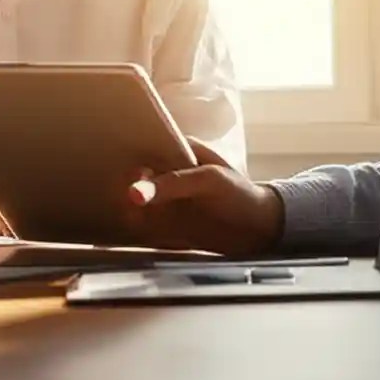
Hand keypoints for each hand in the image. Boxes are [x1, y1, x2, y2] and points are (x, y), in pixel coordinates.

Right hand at [127, 140, 283, 255]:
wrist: (260, 230)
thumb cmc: (239, 194)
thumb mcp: (209, 181)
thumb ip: (172, 184)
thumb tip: (133, 193)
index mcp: (179, 149)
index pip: (144, 146)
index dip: (128, 158)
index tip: (120, 175)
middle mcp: (168, 171)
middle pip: (134, 176)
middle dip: (124, 189)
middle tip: (126, 203)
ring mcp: (167, 198)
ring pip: (135, 202)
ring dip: (130, 211)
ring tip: (135, 220)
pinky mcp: (168, 222)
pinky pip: (144, 224)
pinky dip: (139, 228)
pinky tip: (138, 232)